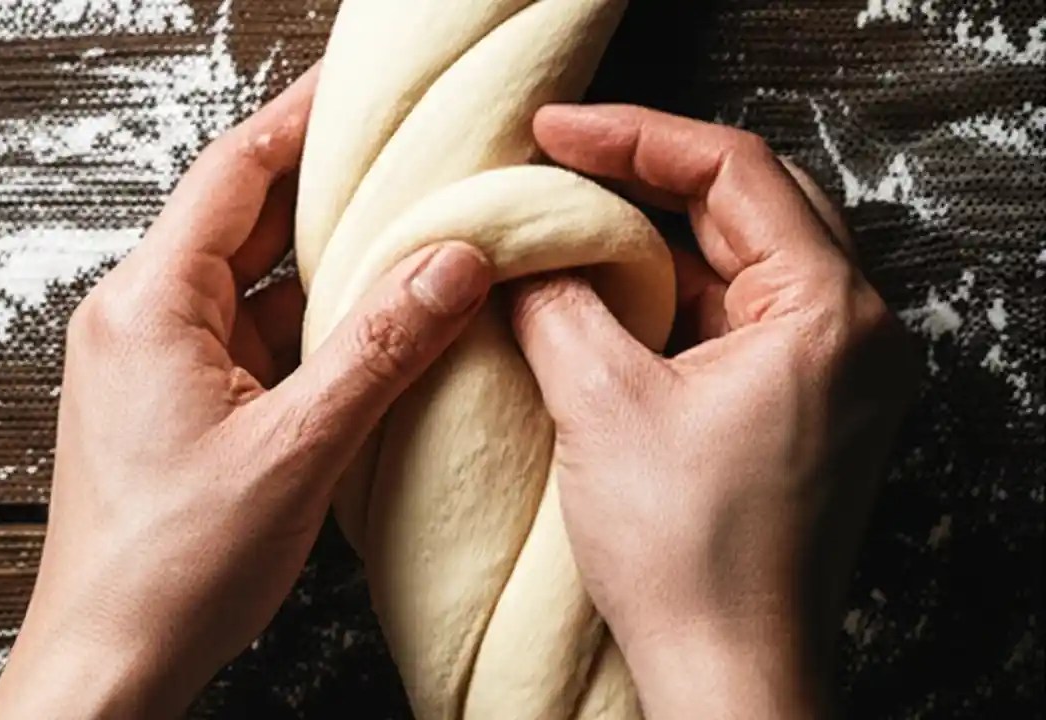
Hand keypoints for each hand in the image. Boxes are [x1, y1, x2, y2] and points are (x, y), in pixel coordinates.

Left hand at [0, 69, 493, 718]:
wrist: (110, 660)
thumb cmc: (172, 567)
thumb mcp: (296, 449)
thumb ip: (378, 349)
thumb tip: (450, 265)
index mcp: (148, 305)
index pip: (232, 173)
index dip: (299, 121)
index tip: (357, 92)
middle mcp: (140, 318)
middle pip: (242, 221)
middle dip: (324, 191)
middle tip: (405, 162)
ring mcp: (156, 361)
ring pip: (251, 283)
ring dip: (322, 265)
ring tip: (405, 241)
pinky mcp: (175, 401)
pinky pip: (248, 336)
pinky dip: (305, 324)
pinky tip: (366, 329)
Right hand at [512, 105, 915, 717]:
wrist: (727, 674)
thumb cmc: (688, 556)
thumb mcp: (600, 405)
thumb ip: (558, 304)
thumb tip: (521, 251)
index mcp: (828, 314)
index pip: (734, 172)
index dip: (634, 137)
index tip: (556, 131)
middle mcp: (855, 332)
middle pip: (749, 203)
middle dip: (649, 175)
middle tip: (562, 159)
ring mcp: (835, 371)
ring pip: (743, 259)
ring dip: (658, 235)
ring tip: (573, 218)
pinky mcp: (805, 406)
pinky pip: (739, 315)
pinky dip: (674, 293)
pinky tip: (610, 289)